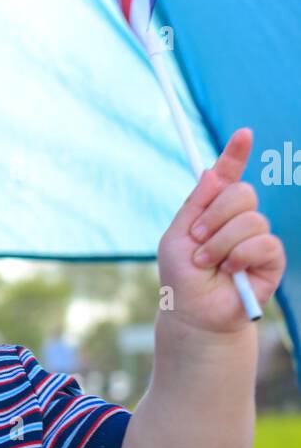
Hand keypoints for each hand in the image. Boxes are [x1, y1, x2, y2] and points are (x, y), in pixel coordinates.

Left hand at [157, 128, 284, 333]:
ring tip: (208, 263)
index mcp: (214, 210)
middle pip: (243, 192)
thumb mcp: (176, 237)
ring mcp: (257, 238)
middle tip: (197, 240)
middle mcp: (238, 220)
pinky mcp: (271, 259)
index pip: (229, 176)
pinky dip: (240, 255)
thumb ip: (194, 205)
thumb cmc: (182, 278)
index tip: (243, 134)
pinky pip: (264, 243)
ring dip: (221, 243)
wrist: (194, 313)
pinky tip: (230, 271)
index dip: (236, 154)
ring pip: (251, 219)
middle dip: (215, 215)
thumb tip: (212, 172)